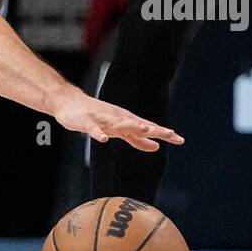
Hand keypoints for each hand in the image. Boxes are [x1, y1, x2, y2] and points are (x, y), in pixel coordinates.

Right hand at [52, 90, 183, 151]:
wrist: (71, 104)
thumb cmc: (98, 117)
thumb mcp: (121, 130)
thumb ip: (138, 139)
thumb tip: (157, 146)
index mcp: (127, 121)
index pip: (149, 127)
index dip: (164, 133)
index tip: (180, 139)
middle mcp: (118, 118)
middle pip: (139, 124)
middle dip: (155, 129)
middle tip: (170, 134)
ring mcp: (103, 119)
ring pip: (119, 123)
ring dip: (132, 126)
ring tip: (145, 129)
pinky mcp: (87, 122)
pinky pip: (93, 129)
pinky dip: (98, 133)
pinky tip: (103, 138)